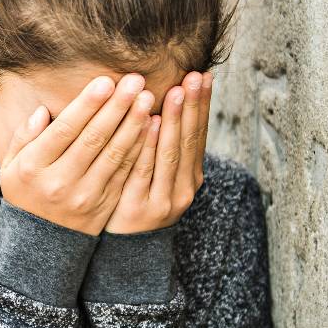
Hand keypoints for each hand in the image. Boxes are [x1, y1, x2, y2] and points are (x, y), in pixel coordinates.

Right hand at [0, 74, 154, 234]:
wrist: (40, 242)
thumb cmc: (26, 192)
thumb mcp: (11, 165)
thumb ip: (24, 136)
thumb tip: (43, 111)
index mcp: (34, 167)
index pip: (65, 130)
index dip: (87, 105)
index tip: (106, 81)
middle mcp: (60, 181)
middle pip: (93, 139)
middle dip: (117, 107)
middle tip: (135, 81)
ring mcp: (85, 195)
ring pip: (114, 154)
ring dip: (133, 124)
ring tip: (147, 98)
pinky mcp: (105, 204)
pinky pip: (125, 172)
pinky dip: (139, 148)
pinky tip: (150, 127)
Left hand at [105, 71, 212, 233]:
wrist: (124, 251)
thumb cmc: (136, 202)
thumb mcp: (156, 176)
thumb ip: (161, 146)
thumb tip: (162, 103)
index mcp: (190, 176)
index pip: (198, 134)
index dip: (202, 105)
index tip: (203, 75)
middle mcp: (184, 187)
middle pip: (189, 140)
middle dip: (192, 106)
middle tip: (194, 76)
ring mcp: (164, 199)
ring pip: (170, 153)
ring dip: (175, 121)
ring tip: (177, 91)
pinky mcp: (141, 208)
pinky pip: (144, 170)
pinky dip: (149, 146)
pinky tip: (151, 123)